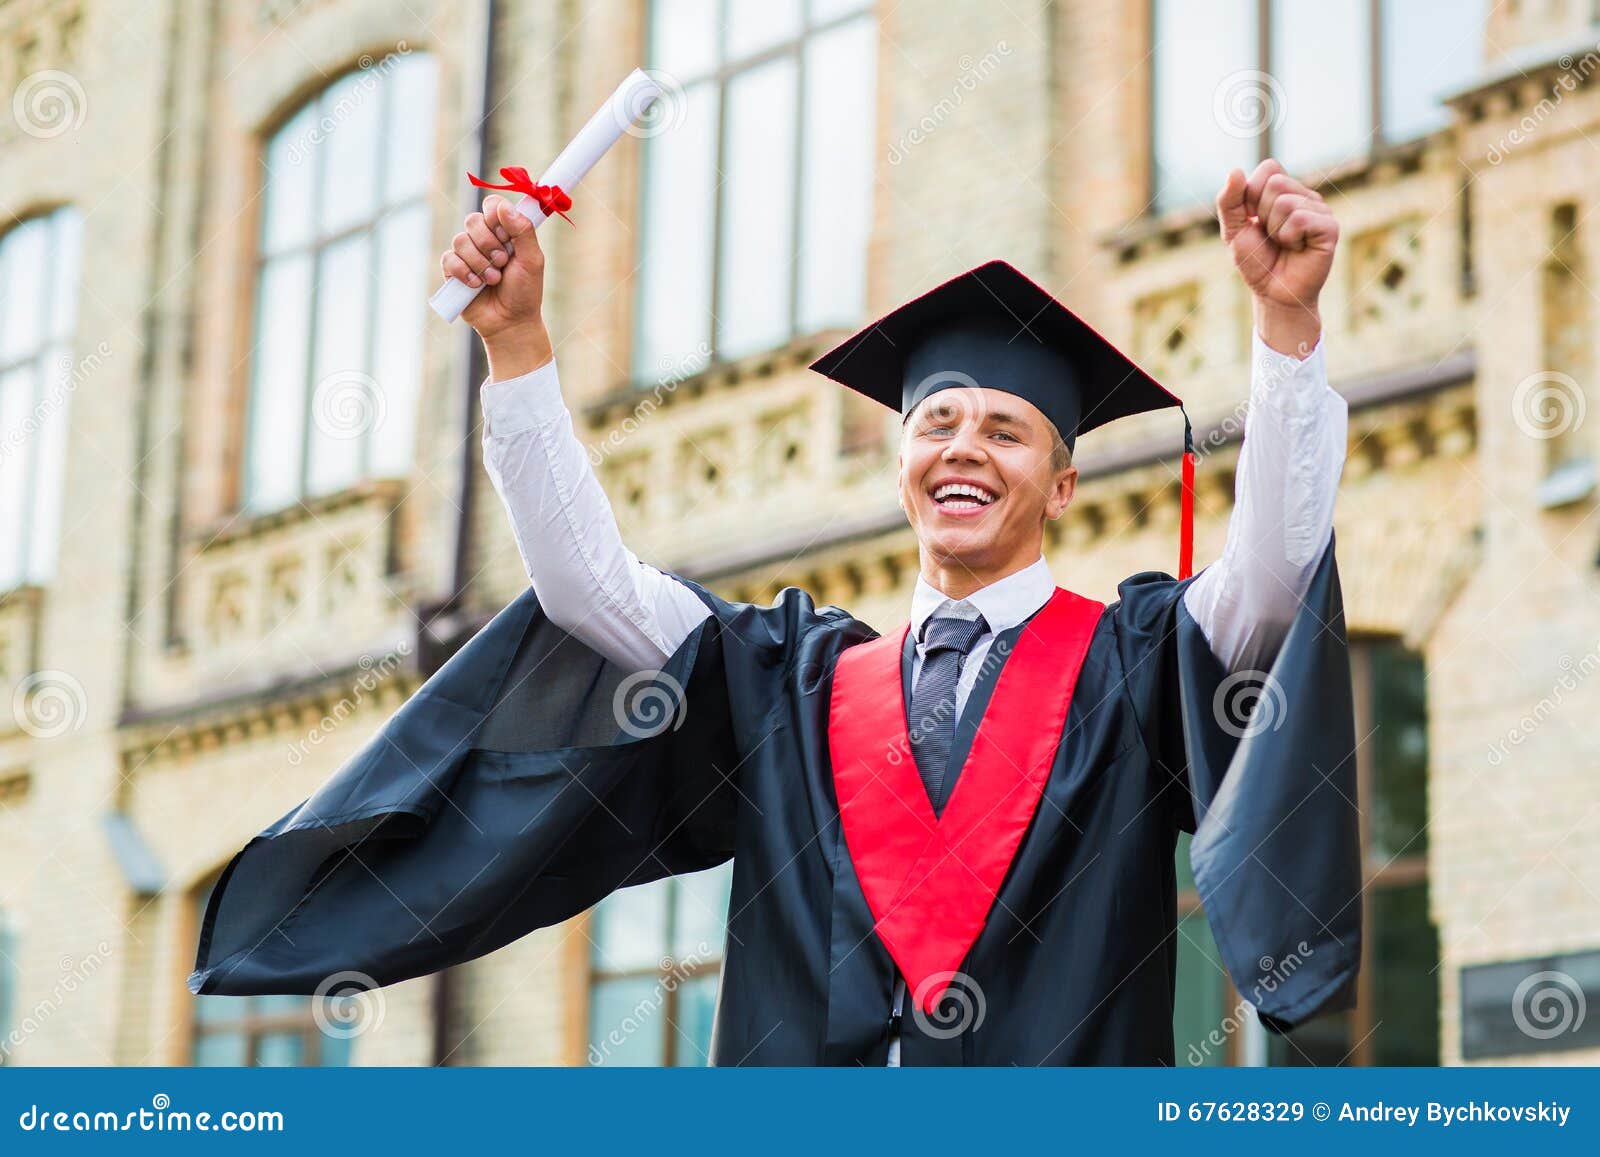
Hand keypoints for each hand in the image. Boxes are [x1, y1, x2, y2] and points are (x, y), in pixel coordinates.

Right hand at [440, 195, 551, 375]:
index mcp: (505, 231)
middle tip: (503, 262)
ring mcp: (467, 254)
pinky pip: (449, 259)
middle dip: (489, 244)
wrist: (510, 322)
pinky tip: (477, 286)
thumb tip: (504, 207)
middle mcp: (484, 238)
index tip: (507, 235)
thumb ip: (523, 231)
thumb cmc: (525, 291)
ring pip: (460, 240)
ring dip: (480, 262)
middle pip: (473, 220)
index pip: (492, 205)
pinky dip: (465, 272)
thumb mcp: (532, 260)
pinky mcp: (453, 270)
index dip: (496, 217)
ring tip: (494, 280)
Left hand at [1216, 159, 1336, 354]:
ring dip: (1275, 229)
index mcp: (1285, 190)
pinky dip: (1289, 238)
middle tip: (1271, 236)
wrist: (1273, 293)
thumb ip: (1229, 201)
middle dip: (1263, 214)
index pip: (1269, 168)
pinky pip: (1300, 219)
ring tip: (1284, 244)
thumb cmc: (1256, 261)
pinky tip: (1297, 248)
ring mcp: (1320, 210)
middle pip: (1276, 183)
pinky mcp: (1329, 227)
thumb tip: (1235, 170)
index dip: (1252, 195)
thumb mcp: (1233, 230)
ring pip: (1286, 203)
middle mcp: (1305, 196)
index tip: (1255, 220)